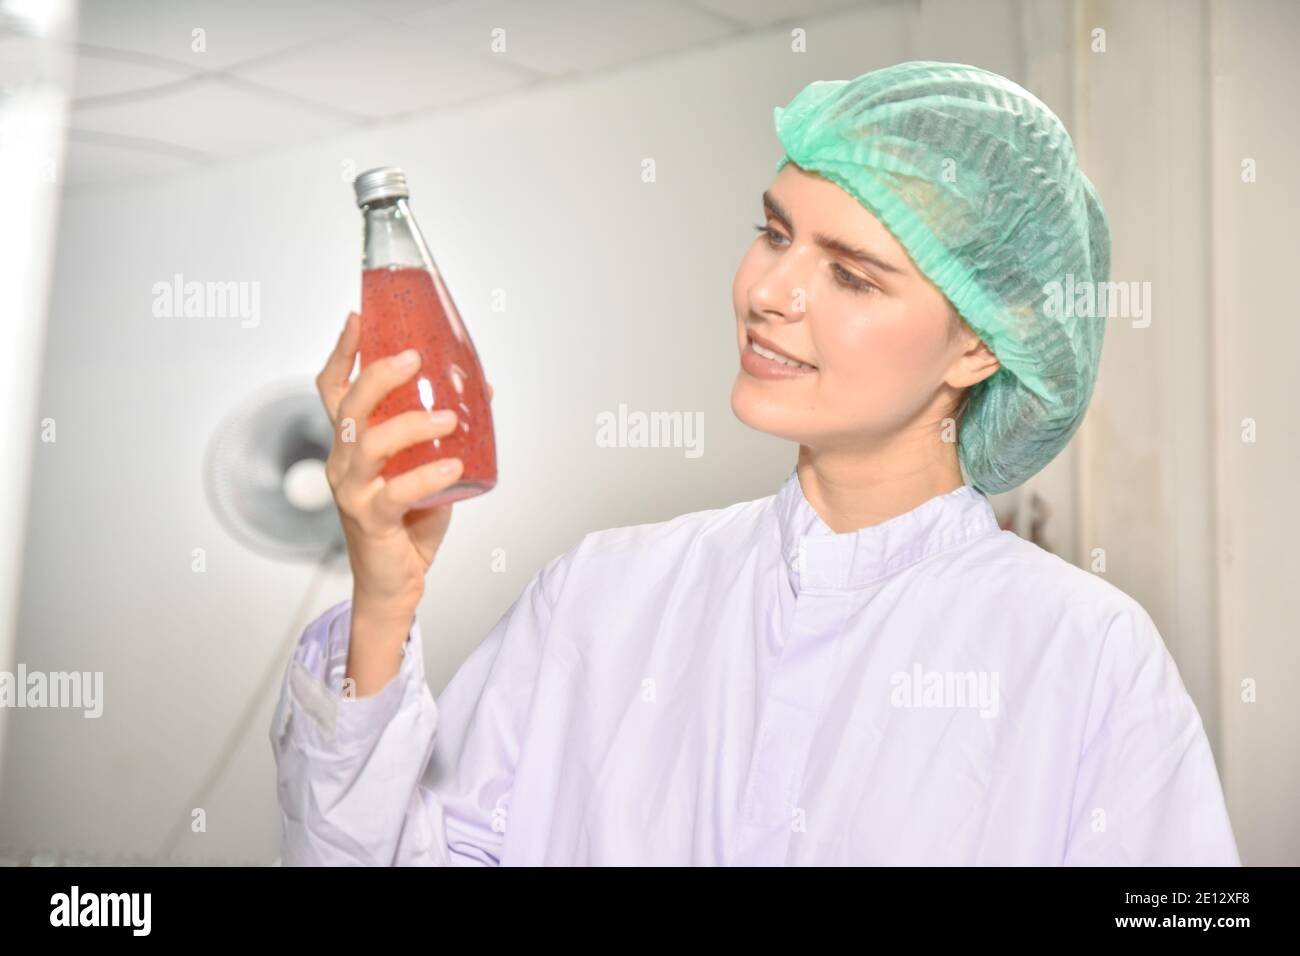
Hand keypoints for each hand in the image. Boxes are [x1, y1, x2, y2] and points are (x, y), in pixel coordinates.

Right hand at [315, 311, 493, 615]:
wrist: (396, 581)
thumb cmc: (409, 522)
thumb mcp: (427, 466)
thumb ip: (444, 433)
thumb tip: (481, 390)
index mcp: (352, 445)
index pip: (334, 390)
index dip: (342, 353)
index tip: (358, 317)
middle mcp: (344, 462)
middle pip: (349, 407)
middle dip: (378, 375)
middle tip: (413, 359)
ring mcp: (353, 490)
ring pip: (370, 443)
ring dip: (412, 424)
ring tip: (449, 418)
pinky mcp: (371, 519)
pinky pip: (396, 491)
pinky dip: (428, 476)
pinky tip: (453, 466)